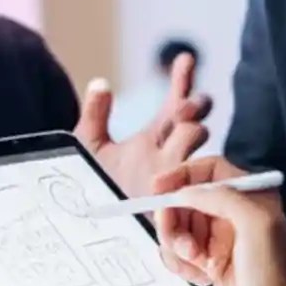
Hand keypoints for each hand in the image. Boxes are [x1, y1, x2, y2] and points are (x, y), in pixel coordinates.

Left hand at [75, 53, 213, 196]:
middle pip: (194, 123)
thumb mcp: (86, 147)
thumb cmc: (89, 188)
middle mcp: (170, 157)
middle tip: (181, 105)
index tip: (185, 59)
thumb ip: (94, 115)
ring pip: (198, 148)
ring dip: (191, 133)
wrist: (86, 226)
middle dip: (193, 108)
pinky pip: (198, 184)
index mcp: (153, 140)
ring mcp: (176, 178)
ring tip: (184, 125)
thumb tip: (102, 82)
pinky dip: (199, 172)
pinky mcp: (177, 202)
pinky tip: (195, 158)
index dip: (182, 81)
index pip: (176, 105)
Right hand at [153, 158, 285, 285]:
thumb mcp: (255, 223)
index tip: (158, 189)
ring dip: (176, 245)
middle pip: (184, 199)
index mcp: (248, 195)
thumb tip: (185, 192)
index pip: (206, 170)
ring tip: (196, 262)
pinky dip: (180, 263)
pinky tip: (200, 276)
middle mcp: (232, 212)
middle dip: (174, 219)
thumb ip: (220, 197)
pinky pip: (179, 253)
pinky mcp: (210, 261)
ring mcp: (219, 238)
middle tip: (182, 243)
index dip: (180, 176)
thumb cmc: (276, 273)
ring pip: (177, 227)